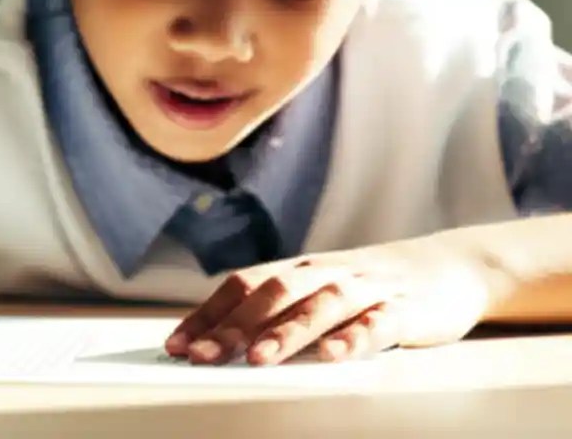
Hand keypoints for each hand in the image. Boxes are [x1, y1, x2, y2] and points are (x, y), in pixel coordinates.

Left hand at [165, 235, 494, 365]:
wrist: (450, 267)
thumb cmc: (369, 286)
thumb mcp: (320, 290)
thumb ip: (278, 310)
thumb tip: (217, 340)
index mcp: (300, 269)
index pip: (243, 285)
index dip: (209, 314)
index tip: (177, 344)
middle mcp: (327, 274)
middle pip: (273, 295)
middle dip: (234, 327)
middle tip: (202, 356)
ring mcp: (367, 290)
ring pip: (321, 307)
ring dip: (287, 333)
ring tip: (258, 359)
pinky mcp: (406, 310)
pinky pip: (378, 324)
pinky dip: (354, 339)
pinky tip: (334, 357)